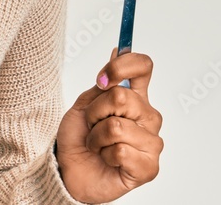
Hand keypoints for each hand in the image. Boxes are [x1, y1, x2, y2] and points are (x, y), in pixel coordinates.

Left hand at [55, 48, 163, 203]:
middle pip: (123, 97)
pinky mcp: (149, 167)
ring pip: (117, 126)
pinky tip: (106, 160)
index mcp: (135, 98)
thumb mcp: (85, 104)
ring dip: (96, 137)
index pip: (143, 67)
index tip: (101, 79)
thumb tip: (117, 51)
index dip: (122, 66)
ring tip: (97, 146)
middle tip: (92, 125)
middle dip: (95, 112)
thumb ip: (104, 82)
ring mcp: (151, 143)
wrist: (69, 170)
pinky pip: (120, 151)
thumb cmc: (78, 138)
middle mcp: (148, 117)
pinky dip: (103, 154)